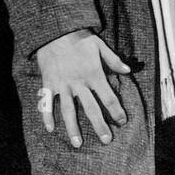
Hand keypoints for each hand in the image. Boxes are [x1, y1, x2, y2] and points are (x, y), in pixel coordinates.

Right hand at [35, 29, 130, 147]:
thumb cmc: (80, 38)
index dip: (117, 111)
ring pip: (69, 111)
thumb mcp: (100, 46)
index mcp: (94, 74)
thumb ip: (114, 60)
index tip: (122, 122)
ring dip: (73, 128)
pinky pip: (47, 102)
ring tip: (77, 143)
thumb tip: (128, 71)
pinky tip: (50, 129)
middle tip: (106, 141)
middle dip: (100, 126)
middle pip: (91, 109)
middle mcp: (79, 83)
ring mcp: (63, 84)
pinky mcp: (49, 83)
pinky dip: (47, 116)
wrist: (56, 30)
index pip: (109, 97)